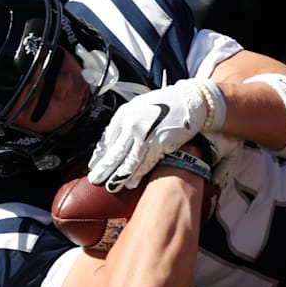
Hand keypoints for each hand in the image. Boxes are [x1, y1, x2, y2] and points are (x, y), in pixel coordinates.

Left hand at [88, 79, 225, 191]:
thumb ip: (128, 122)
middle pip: (114, 152)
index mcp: (124, 114)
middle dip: (103, 168)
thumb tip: (117, 139)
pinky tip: (130, 183)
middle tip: (95, 180)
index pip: (108, 139)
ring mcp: (144, 134)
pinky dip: (136, 174)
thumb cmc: (167, 103)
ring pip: (128, 160)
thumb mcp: (140, 107)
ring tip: (111, 186)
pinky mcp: (158, 142)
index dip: (101, 154)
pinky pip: (145, 162)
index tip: (95, 164)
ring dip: (118, 176)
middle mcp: (131, 124)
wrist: (190, 100)